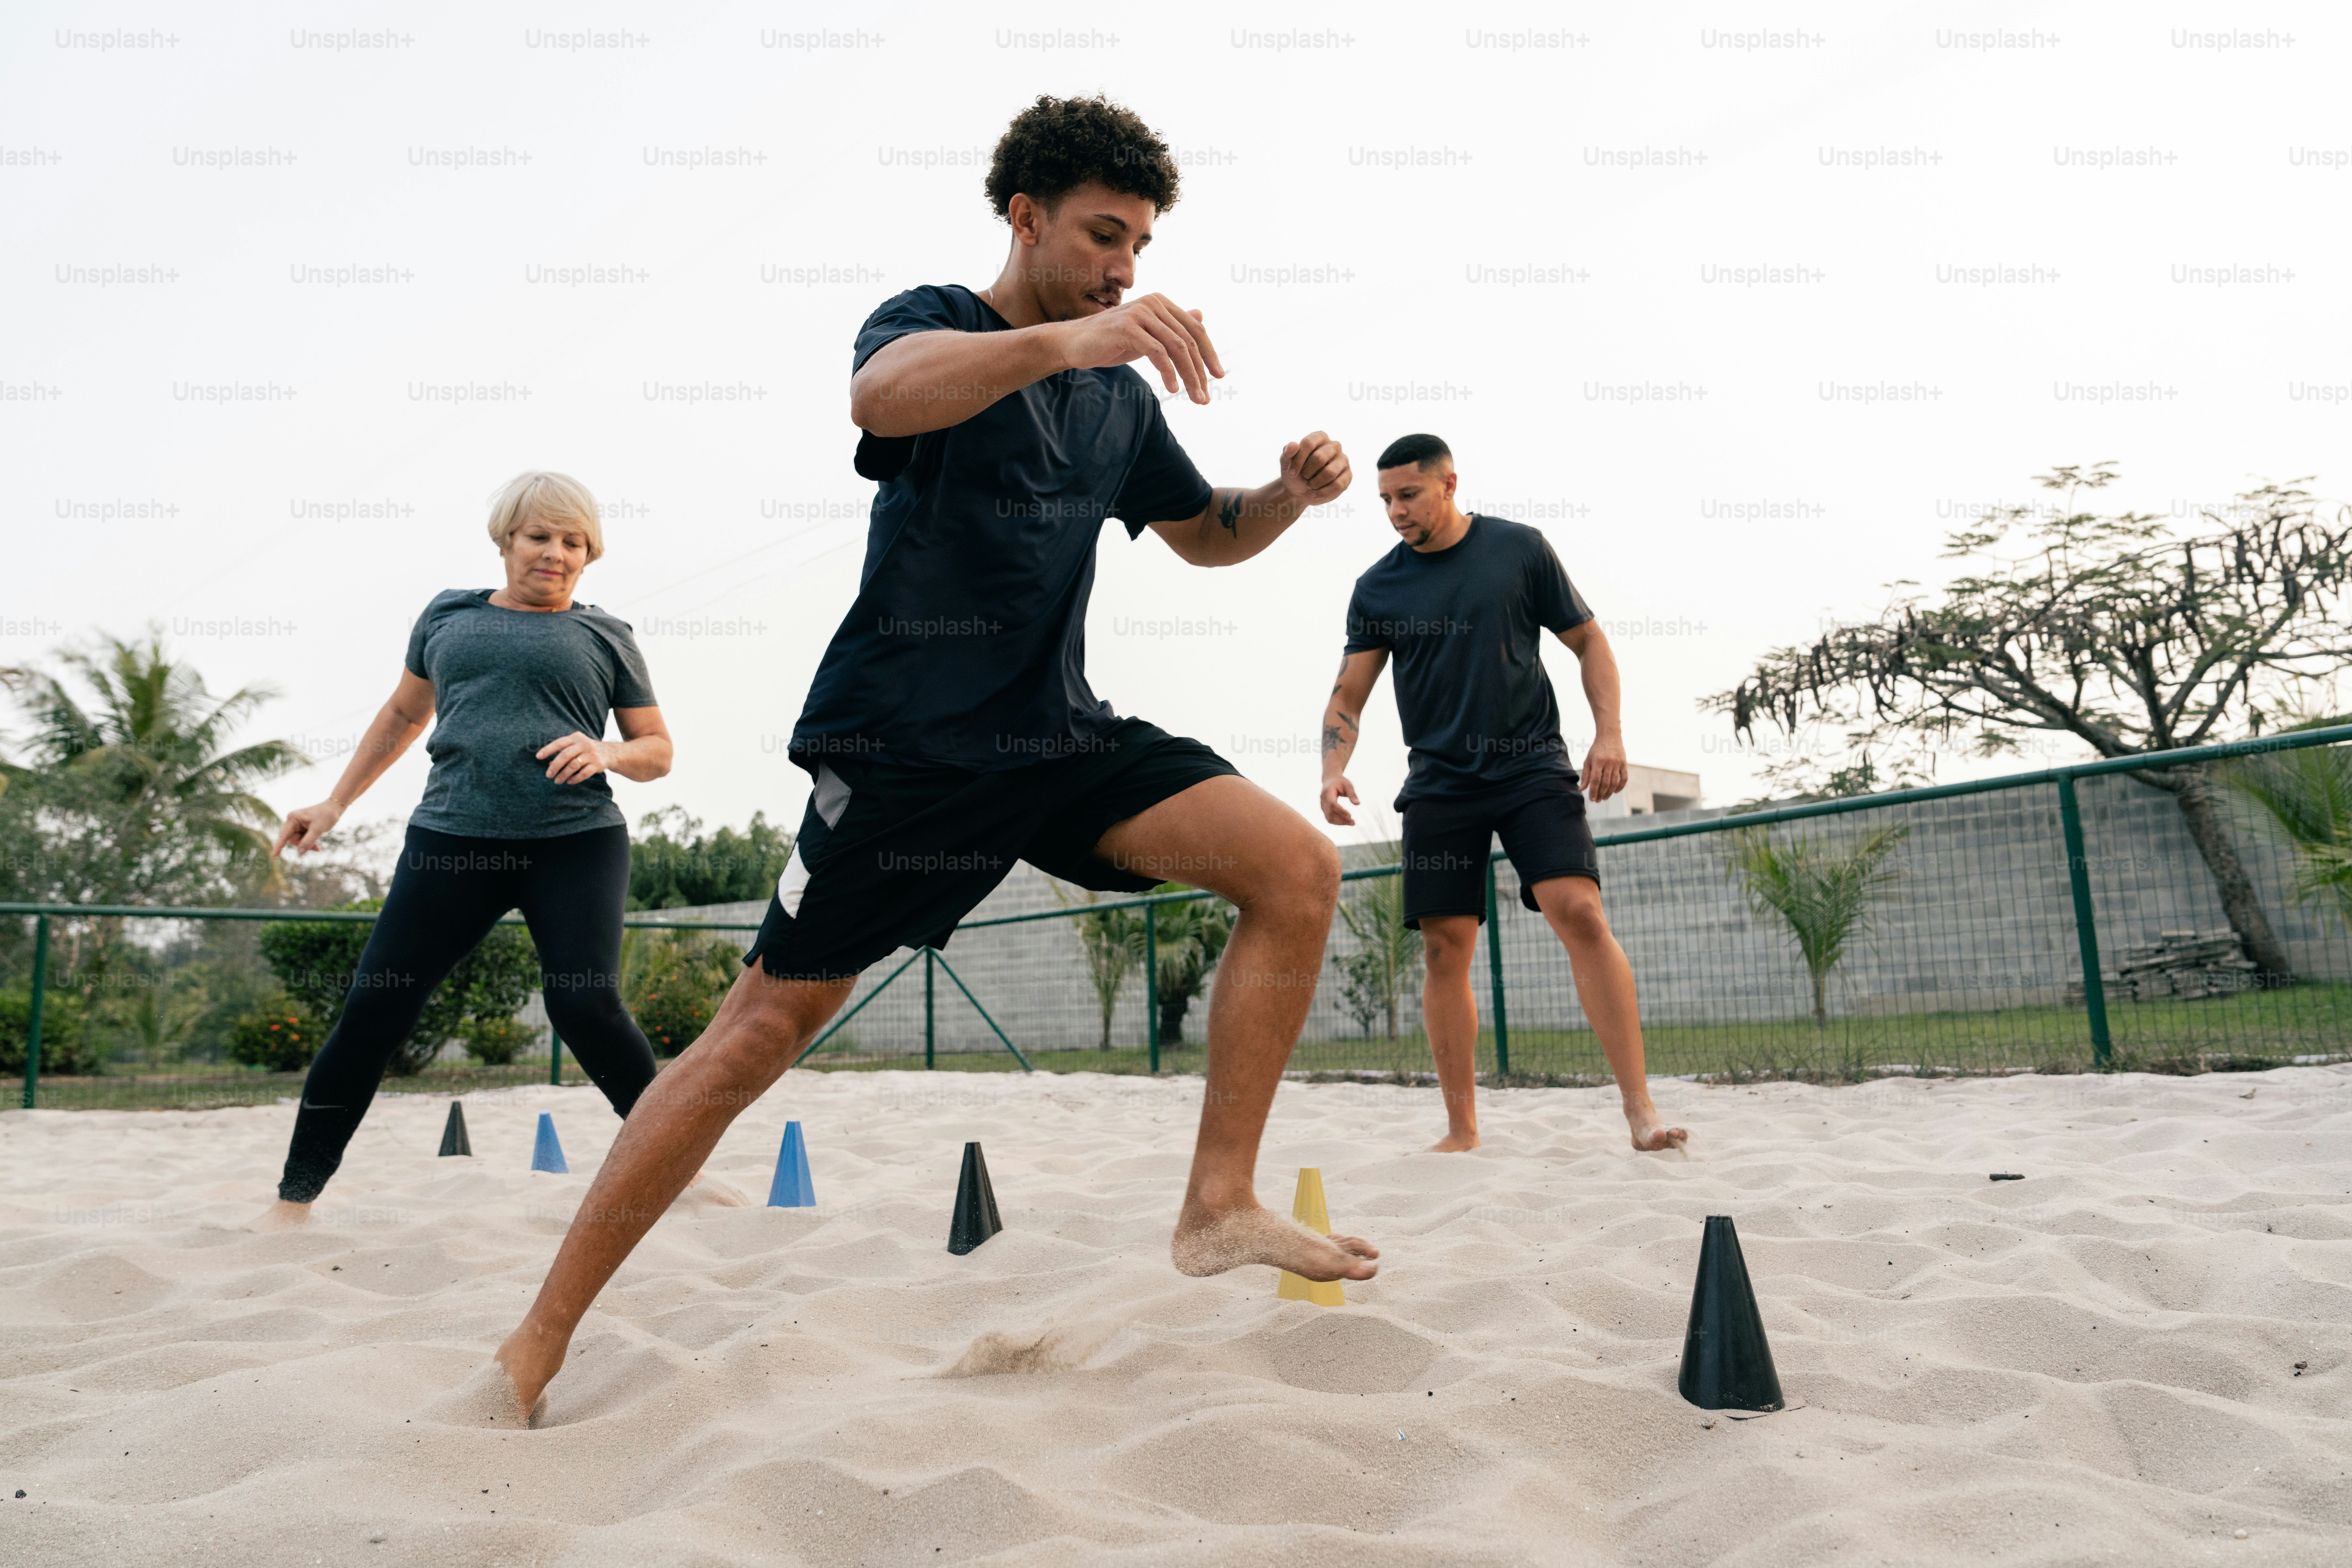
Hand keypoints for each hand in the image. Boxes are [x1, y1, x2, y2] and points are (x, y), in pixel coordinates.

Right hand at [274, 800, 343, 856]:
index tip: (273, 856)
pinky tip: (317, 846)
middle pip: (291, 839)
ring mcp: (297, 825)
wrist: (334, 809)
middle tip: (315, 847)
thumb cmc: (326, 816)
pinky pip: (302, 839)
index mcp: (293, 819)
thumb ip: (308, 841)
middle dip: (302, 845)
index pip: (284, 835)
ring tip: (317, 846)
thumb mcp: (318, 829)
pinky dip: (309, 843)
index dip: (278, 846)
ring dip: (307, 845)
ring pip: (297, 841)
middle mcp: (292, 821)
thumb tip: (299, 852)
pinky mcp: (302, 828)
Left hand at [538, 732, 615, 784]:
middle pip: (565, 755)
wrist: (610, 752)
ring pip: (574, 765)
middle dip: (555, 766)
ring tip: (557, 781)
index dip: (548, 749)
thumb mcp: (575, 747)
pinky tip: (569, 781)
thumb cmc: (586, 750)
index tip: (538, 757)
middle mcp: (584, 744)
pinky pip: (583, 774)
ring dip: (563, 775)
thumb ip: (563, 754)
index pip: (559, 743)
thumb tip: (550, 765)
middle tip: (548, 775)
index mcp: (576, 738)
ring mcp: (591, 754)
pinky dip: (574, 779)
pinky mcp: (597, 764)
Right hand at [1054, 293, 1223, 402]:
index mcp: (1160, 302)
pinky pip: (1158, 353)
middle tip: (1205, 397)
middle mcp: (1153, 303)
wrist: (1074, 343)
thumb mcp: (1147, 334)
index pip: (1195, 329)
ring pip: (1177, 347)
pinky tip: (1172, 389)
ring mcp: (1140, 313)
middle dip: (1201, 371)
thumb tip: (1201, 316)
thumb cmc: (1110, 341)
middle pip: (1189, 340)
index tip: (1218, 376)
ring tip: (1195, 398)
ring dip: (1189, 377)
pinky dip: (1169, 373)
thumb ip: (1172, 326)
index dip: (1210, 353)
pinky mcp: (1128, 327)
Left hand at [1280, 431, 1349, 505]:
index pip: (1309, 443)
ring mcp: (1343, 460)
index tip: (1291, 472)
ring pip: (1329, 472)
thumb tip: (1293, 444)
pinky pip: (1337, 485)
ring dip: (1315, 483)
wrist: (1300, 491)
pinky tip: (1315, 493)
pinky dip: (1322, 492)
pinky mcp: (1348, 475)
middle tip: (1304, 477)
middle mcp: (1334, 445)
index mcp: (1319, 437)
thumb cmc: (1295, 472)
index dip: (1298, 460)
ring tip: (1311, 485)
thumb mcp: (1286, 462)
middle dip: (1307, 472)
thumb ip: (1287, 452)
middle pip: (1319, 458)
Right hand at [1320, 774, 1359, 826]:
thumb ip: (1352, 794)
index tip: (1350, 816)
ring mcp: (1322, 805)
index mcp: (1328, 791)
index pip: (1332, 803)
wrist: (1330, 780)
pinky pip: (1329, 818)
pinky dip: (1337, 822)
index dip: (1340, 811)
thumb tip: (1358, 804)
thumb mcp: (1348, 785)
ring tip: (1352, 823)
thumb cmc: (1340, 782)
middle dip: (1342, 819)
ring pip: (1329, 817)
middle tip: (1354, 822)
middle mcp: (1323, 799)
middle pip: (1330, 812)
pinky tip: (1346, 822)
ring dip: (1340, 822)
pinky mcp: (1324, 809)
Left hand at [1581, 734, 1628, 801]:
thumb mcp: (1588, 760)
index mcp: (1598, 761)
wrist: (1609, 736)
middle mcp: (1608, 762)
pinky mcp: (1624, 763)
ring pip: (1614, 782)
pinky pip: (1624, 778)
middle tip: (1598, 800)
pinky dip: (1621, 786)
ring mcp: (1618, 763)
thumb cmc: (1596, 749)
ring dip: (1609, 792)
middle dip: (1601, 793)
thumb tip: (1582, 789)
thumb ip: (1586, 775)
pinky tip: (1615, 792)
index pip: (1595, 780)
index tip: (1592, 799)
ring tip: (1604, 798)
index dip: (1593, 791)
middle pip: (1605, 783)